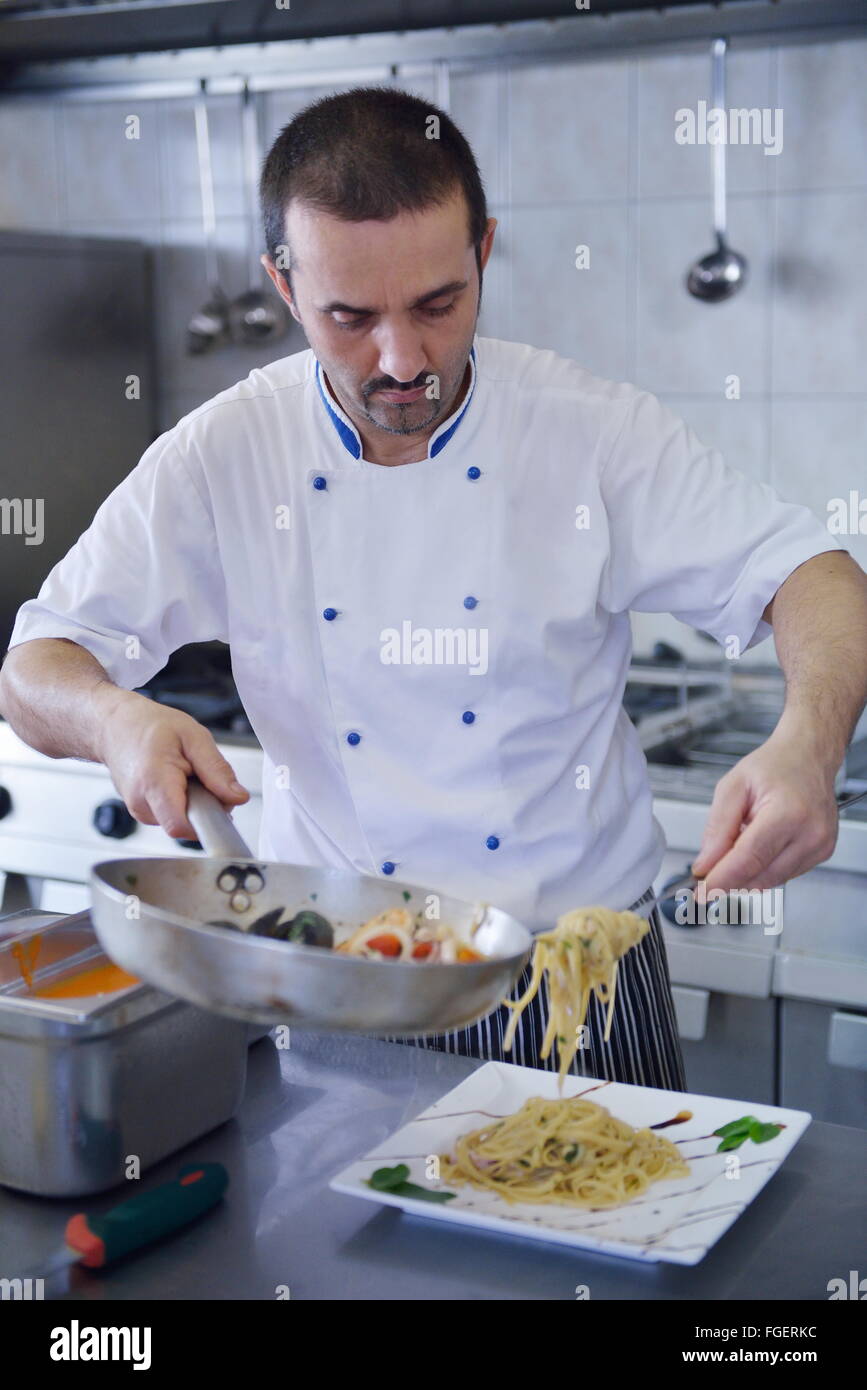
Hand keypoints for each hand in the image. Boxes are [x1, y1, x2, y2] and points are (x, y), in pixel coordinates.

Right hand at [96, 689, 248, 839]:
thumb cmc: (150, 726)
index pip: (181, 827)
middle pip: (188, 824)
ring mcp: (139, 811)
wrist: (114, 725)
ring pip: (182, 821)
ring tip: (183, 773)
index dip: (208, 822)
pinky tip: (174, 780)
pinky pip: (173, 815)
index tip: (220, 805)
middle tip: (201, 775)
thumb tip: (238, 797)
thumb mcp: (193, 737)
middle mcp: (141, 803)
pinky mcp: (142, 813)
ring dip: (194, 802)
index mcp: (154, 783)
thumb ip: (217, 770)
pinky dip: (181, 801)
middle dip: (205, 806)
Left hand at [691, 730, 838, 890]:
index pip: (749, 860)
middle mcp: (810, 833)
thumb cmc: (775, 765)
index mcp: (788, 813)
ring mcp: (820, 846)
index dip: (722, 880)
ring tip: (737, 846)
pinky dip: (764, 869)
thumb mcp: (733, 787)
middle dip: (729, 880)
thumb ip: (717, 828)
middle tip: (706, 875)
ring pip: (771, 880)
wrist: (809, 756)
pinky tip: (758, 847)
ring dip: (747, 875)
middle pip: (760, 876)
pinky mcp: (822, 853)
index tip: (701, 891)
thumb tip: (705, 864)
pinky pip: (784, 874)